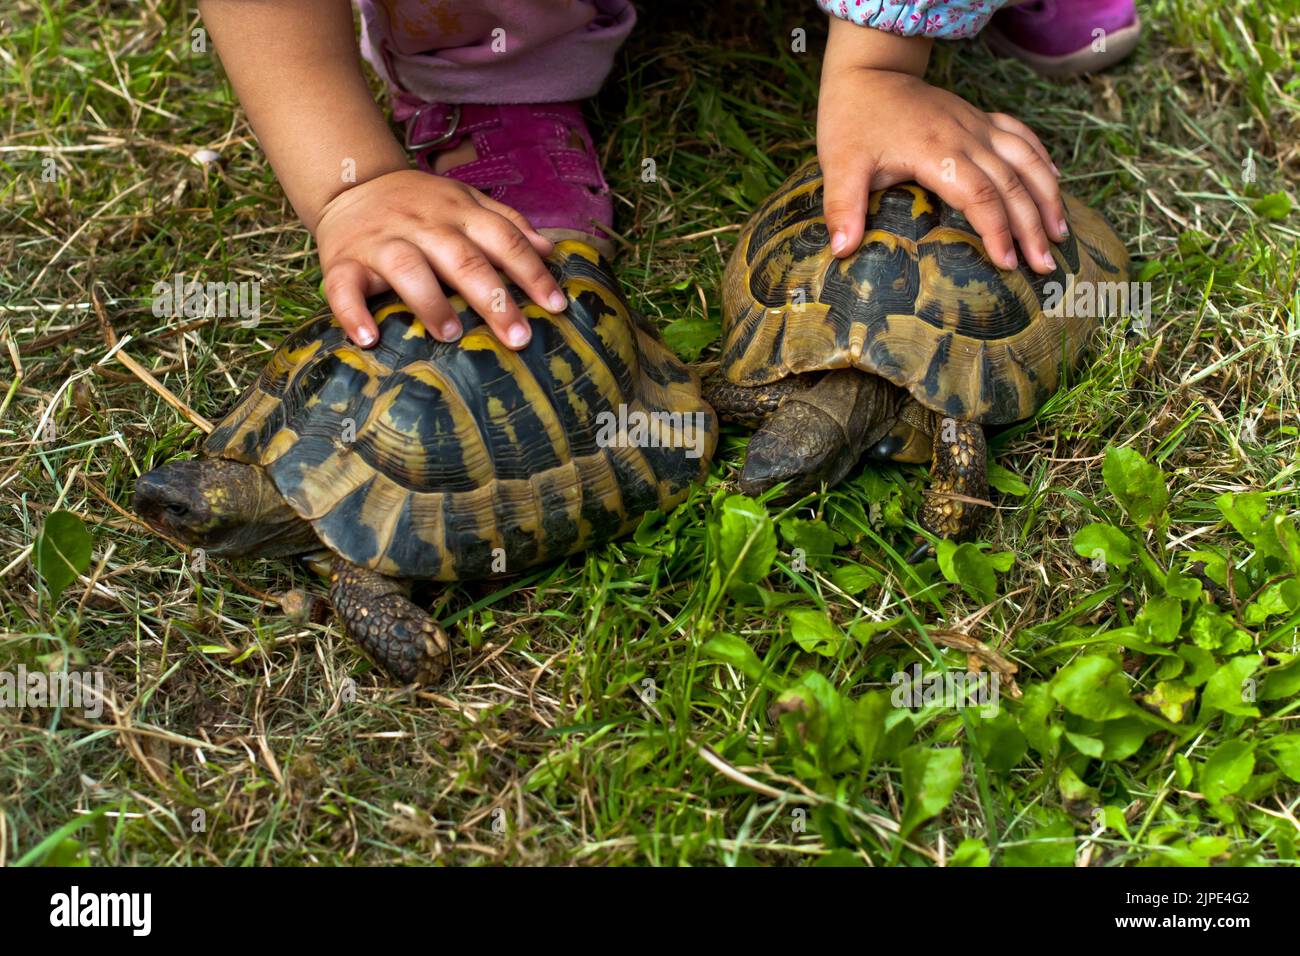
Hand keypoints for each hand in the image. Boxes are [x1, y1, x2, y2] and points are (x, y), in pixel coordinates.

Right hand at [314, 169, 567, 347]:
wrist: (350, 184)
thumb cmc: (420, 206)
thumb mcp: (466, 203)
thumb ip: (507, 224)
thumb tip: (550, 250)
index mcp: (459, 212)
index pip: (503, 239)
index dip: (532, 272)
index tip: (557, 306)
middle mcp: (423, 224)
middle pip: (462, 258)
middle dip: (493, 298)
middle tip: (518, 337)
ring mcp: (382, 241)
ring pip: (407, 266)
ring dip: (429, 302)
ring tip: (451, 335)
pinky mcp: (342, 260)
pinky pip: (343, 286)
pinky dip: (353, 313)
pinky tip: (369, 339)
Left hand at [817, 68, 1067, 273]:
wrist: (868, 70)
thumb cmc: (853, 119)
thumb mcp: (839, 164)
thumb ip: (842, 206)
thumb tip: (841, 249)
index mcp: (937, 152)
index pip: (980, 196)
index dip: (998, 231)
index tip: (1008, 263)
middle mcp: (967, 137)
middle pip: (1012, 184)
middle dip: (1033, 227)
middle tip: (1045, 266)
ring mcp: (977, 125)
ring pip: (1026, 160)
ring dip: (1049, 196)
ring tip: (1061, 233)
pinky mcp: (979, 118)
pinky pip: (1021, 136)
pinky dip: (1041, 160)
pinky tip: (1054, 183)